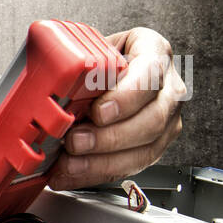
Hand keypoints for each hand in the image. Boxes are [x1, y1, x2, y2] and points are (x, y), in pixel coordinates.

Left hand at [48, 27, 184, 190]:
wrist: (111, 69)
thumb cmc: (103, 58)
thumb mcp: (93, 49)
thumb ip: (82, 64)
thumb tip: (53, 82)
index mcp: (155, 52)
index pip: (150, 76)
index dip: (125, 98)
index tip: (97, 112)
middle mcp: (169, 87)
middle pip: (153, 119)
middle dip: (109, 137)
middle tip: (76, 141)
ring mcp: (167, 119)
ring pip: (147, 149)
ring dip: (102, 162)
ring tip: (69, 164)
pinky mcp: (155, 145)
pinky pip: (132, 166)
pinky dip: (97, 173)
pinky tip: (72, 174)